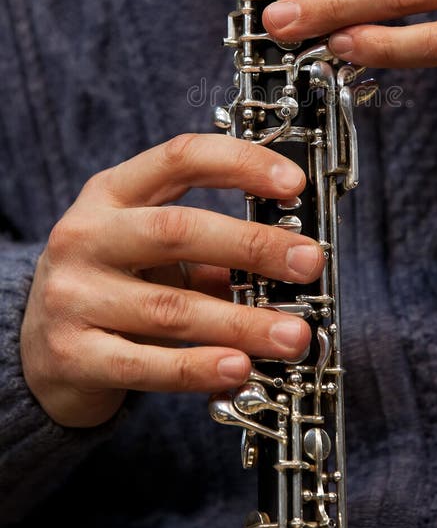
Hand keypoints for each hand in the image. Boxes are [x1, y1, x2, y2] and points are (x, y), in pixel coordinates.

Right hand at [20, 134, 322, 427]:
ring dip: (242, 323)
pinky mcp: (72, 355)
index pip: (180, 158)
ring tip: (292, 334)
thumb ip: (210, 250)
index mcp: (111, 193)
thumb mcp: (150, 250)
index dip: (241, 164)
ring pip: (171, 308)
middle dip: (251, 246)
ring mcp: (73, 296)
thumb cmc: (113, 283)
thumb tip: (291, 259)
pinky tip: (238, 368)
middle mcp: (86, 236)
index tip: (294, 184)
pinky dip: (199, 368)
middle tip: (308, 262)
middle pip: (177, 230)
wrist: (39, 347)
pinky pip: (146, 365)